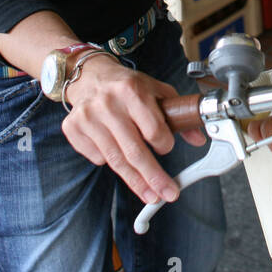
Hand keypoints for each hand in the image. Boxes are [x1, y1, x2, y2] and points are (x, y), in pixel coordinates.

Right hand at [61, 54, 205, 204]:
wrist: (90, 76)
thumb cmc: (126, 86)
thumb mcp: (156, 91)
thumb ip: (178, 113)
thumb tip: (198, 138)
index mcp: (132, 90)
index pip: (153, 129)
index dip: (165, 144)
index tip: (167, 148)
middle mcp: (108, 104)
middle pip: (134, 151)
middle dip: (153, 177)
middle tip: (167, 194)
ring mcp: (88, 117)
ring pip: (116, 160)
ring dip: (136, 182)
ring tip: (150, 195)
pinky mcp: (73, 129)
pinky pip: (97, 158)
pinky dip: (110, 162)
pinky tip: (117, 155)